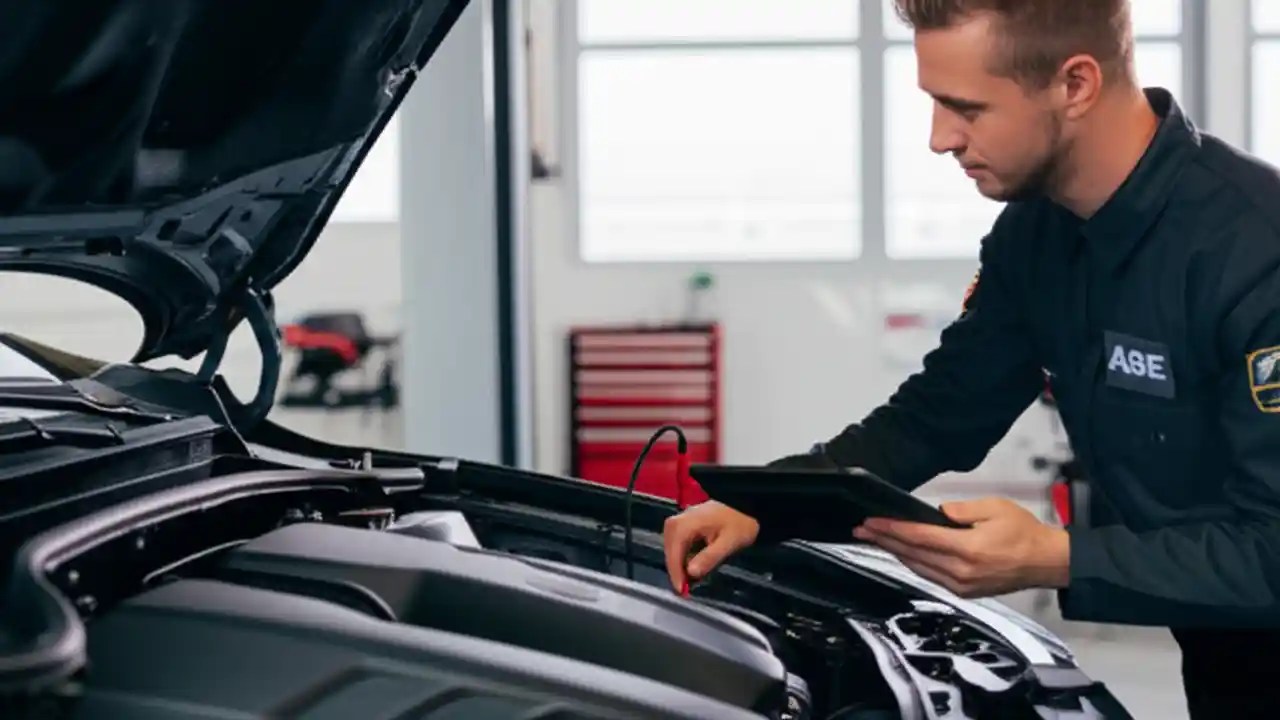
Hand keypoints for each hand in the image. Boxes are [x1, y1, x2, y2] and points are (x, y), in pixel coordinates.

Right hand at [662, 501, 759, 591]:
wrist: (746, 502)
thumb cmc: (739, 523)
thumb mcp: (728, 542)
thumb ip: (709, 557)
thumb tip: (690, 573)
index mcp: (684, 524)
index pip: (674, 554)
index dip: (677, 575)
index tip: (682, 592)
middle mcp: (676, 521)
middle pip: (670, 552)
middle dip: (677, 572)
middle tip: (685, 591)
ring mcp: (679, 521)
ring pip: (672, 549)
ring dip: (679, 566)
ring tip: (688, 582)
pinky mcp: (684, 524)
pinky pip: (677, 544)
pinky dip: (682, 557)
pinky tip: (691, 567)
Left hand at [852, 498, 1068, 597]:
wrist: (1046, 562)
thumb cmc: (1023, 532)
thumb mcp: (994, 508)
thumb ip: (960, 510)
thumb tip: (935, 514)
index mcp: (968, 549)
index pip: (919, 538)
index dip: (891, 529)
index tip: (871, 522)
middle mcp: (961, 571)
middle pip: (912, 554)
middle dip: (884, 540)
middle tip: (861, 529)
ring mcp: (961, 585)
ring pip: (917, 567)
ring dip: (894, 553)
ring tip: (874, 539)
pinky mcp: (964, 592)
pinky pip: (930, 576)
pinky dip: (912, 563)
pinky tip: (901, 553)